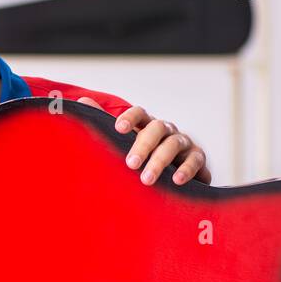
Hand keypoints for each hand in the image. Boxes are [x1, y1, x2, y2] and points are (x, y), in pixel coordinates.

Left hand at [77, 97, 211, 186]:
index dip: (130, 118)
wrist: (170, 179)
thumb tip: (82, 100)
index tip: (118, 129)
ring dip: (160, 161)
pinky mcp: (197, 159)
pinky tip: (176, 181)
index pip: (139, 113)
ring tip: (147, 180)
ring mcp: (183, 143)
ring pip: (173, 145)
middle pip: (156, 129)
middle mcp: (165, 130)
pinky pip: (195, 160)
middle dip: (143, 146)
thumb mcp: (121, 143)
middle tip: (130, 164)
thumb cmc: (141, 158)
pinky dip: (186, 169)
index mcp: (146, 125)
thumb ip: (102, 122)